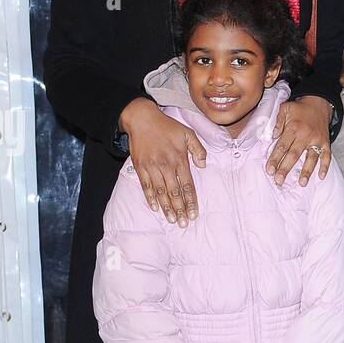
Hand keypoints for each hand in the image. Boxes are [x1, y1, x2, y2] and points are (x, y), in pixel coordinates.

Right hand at [120, 98, 205, 226]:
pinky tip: (155, 208)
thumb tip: (202, 165)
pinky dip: (150, 198)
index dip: (191, 201)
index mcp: (179, 159)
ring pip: (161, 192)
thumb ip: (198, 149)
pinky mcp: (140, 167)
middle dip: (180, 209)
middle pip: (174, 192)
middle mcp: (166, 165)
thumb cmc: (167, 126)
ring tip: (172, 220)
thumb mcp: (188, 133)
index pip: (187, 185)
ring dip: (167, 207)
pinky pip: (146, 186)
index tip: (194, 213)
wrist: (142, 118)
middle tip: (183, 223)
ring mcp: (152, 167)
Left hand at [266, 95, 332, 186]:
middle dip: (285, 169)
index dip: (274, 159)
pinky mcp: (326, 142)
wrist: (319, 103)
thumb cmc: (299, 108)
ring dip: (306, 171)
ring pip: (311, 158)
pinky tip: (321, 176)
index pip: (282, 146)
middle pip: (294, 155)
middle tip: (279, 181)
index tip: (269, 170)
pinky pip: (326, 156)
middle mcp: (305, 135)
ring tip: (301, 183)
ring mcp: (316, 140)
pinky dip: (325, 166)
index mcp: (293, 128)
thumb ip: (277, 121)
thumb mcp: (284, 108)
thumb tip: (273, 135)